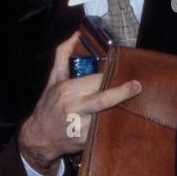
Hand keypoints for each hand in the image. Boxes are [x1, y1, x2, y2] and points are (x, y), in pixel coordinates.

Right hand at [18, 33, 140, 174]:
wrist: (38, 139)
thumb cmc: (48, 106)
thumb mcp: (53, 80)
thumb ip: (63, 55)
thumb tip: (75, 35)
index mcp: (67, 90)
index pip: (96, 80)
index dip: (111, 77)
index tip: (124, 72)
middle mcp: (74, 107)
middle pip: (104, 99)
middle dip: (122, 92)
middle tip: (137, 86)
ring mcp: (80, 125)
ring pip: (106, 115)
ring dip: (120, 109)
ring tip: (133, 104)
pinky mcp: (85, 140)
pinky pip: (104, 130)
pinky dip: (113, 124)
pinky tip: (119, 120)